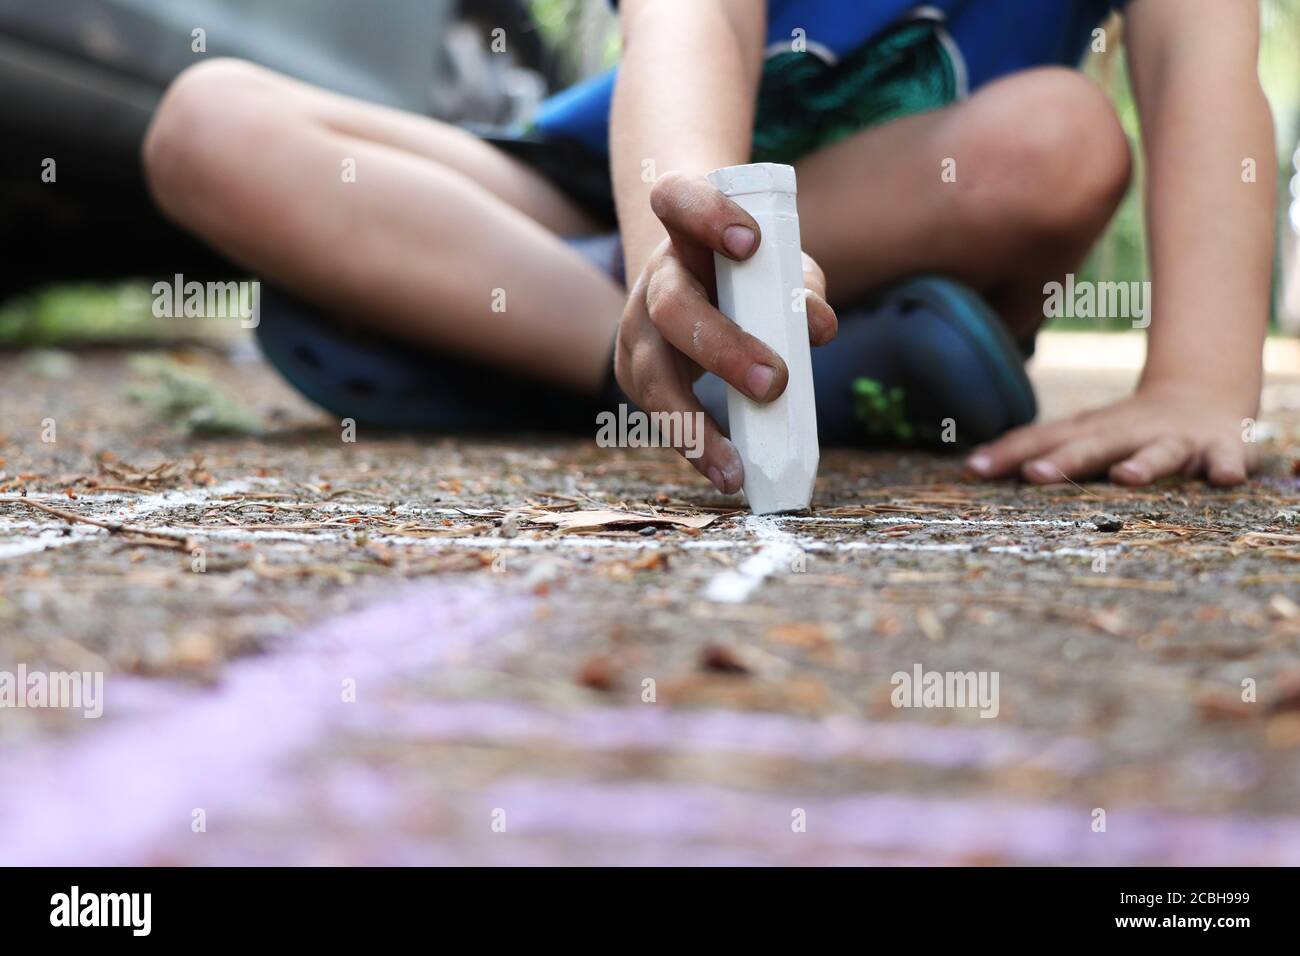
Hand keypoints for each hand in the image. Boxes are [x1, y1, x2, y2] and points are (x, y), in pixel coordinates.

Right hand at [614, 171, 836, 493]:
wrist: (694, 284)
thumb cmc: (747, 274)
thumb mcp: (778, 268)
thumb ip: (800, 287)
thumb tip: (819, 327)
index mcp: (685, 231)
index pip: (677, 199)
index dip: (706, 215)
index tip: (750, 242)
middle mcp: (655, 278)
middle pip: (672, 306)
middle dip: (722, 348)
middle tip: (776, 382)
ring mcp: (637, 328)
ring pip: (652, 375)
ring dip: (694, 423)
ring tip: (733, 468)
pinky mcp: (636, 374)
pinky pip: (659, 415)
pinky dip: (694, 447)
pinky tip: (726, 474)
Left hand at [964, 380, 1256, 486]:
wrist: (1203, 397)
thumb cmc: (1124, 430)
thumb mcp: (1080, 436)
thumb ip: (1034, 450)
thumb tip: (968, 468)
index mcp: (1090, 433)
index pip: (1042, 441)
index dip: (1008, 454)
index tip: (973, 469)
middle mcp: (1127, 434)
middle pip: (1091, 447)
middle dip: (1063, 460)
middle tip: (1033, 474)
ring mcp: (1174, 441)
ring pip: (1157, 453)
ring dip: (1142, 464)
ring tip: (1126, 478)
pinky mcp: (1219, 449)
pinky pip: (1225, 459)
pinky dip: (1226, 467)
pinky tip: (1224, 480)